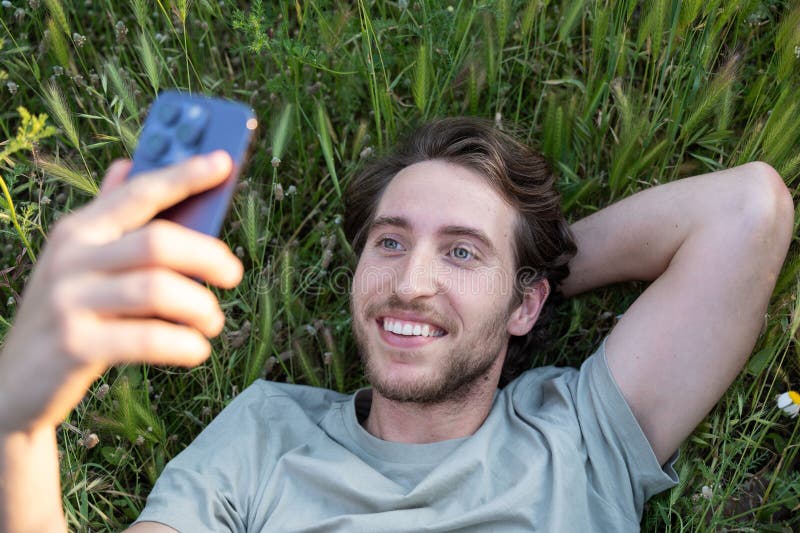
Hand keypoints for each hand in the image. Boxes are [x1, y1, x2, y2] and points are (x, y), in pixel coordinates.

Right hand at [0, 151, 243, 434]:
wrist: (12, 385)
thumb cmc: (67, 316)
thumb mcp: (79, 262)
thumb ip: (108, 217)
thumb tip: (127, 164)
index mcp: (78, 231)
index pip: (139, 192)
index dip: (184, 175)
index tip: (225, 161)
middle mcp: (70, 259)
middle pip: (158, 242)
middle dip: (208, 256)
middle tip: (232, 274)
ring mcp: (69, 301)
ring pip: (158, 290)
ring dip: (200, 307)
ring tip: (212, 322)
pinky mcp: (74, 345)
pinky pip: (149, 339)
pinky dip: (184, 344)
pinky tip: (196, 350)